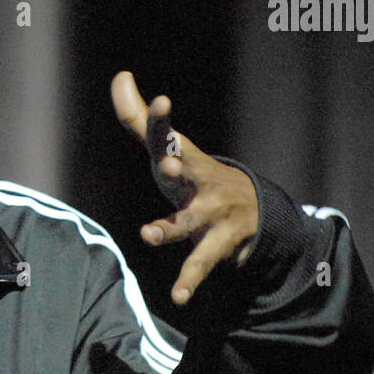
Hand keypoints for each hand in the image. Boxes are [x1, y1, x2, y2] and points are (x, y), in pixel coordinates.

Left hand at [111, 72, 259, 305]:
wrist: (254, 212)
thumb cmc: (195, 175)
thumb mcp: (168, 147)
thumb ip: (136, 116)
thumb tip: (120, 76)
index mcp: (182, 156)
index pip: (167, 133)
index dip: (162, 119)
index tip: (161, 101)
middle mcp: (200, 180)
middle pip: (188, 171)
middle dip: (178, 166)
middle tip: (166, 164)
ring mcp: (212, 212)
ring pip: (190, 221)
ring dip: (170, 228)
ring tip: (148, 234)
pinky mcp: (218, 243)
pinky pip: (200, 262)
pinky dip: (189, 280)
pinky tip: (178, 297)